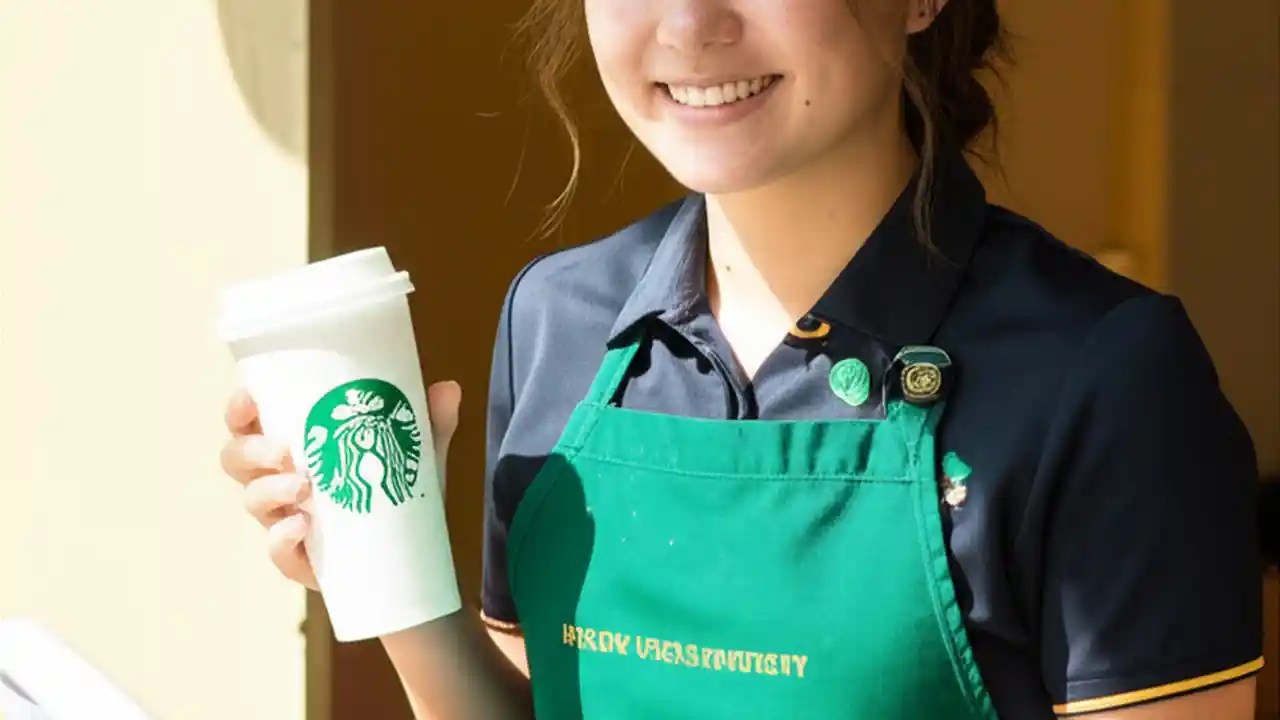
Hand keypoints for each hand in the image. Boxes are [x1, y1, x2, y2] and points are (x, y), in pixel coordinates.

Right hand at [220, 381, 462, 590]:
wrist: (411, 555)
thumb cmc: (396, 488)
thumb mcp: (416, 452)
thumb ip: (430, 422)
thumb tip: (448, 389)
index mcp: (292, 446)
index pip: (248, 423)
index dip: (238, 409)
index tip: (249, 398)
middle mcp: (277, 481)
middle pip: (235, 460)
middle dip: (250, 450)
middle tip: (283, 450)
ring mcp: (283, 521)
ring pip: (252, 501)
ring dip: (269, 489)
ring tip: (304, 486)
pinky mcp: (298, 560)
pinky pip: (276, 552)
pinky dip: (282, 539)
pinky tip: (302, 526)